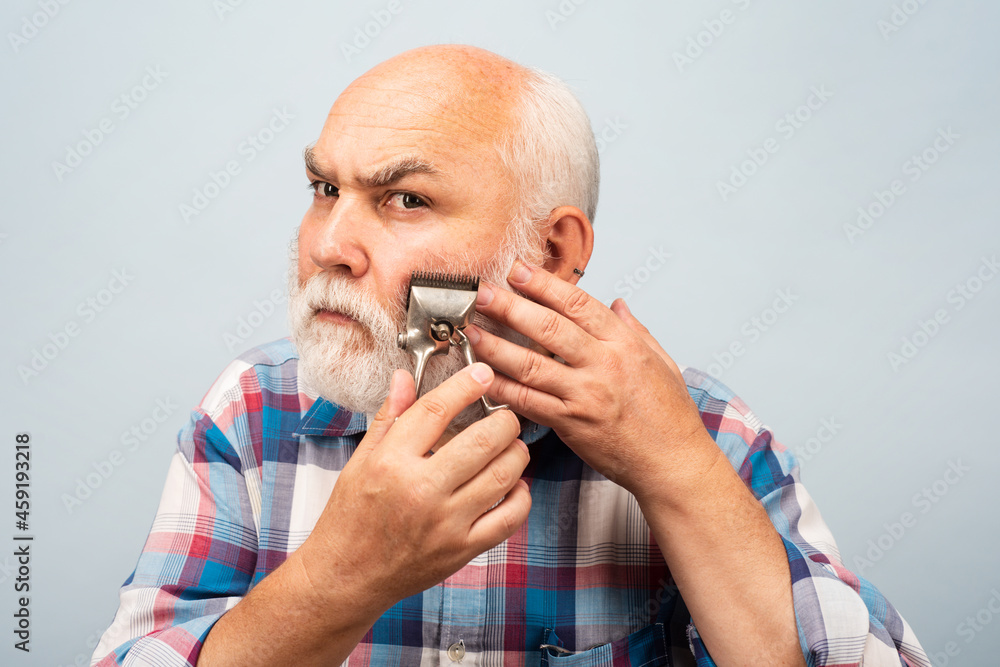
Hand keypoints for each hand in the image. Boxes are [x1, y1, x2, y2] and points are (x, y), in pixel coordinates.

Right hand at [296, 363, 531, 616]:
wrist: (346, 576)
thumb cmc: (351, 517)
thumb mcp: (360, 460)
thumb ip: (390, 417)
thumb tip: (405, 376)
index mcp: (391, 462)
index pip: (437, 409)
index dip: (466, 385)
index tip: (482, 372)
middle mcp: (421, 490)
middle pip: (483, 440)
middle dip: (504, 419)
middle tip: (505, 415)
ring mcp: (445, 523)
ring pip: (503, 475)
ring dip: (516, 453)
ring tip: (510, 445)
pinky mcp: (462, 549)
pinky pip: (509, 518)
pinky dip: (520, 496)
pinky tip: (513, 484)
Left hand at [467, 262, 720, 500]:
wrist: (673, 463)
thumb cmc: (670, 417)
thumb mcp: (662, 362)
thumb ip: (635, 330)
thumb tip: (617, 304)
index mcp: (624, 344)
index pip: (577, 303)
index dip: (544, 284)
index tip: (519, 271)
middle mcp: (603, 365)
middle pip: (547, 327)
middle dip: (510, 306)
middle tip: (483, 292)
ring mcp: (585, 395)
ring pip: (530, 364)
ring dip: (496, 346)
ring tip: (472, 331)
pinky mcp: (571, 424)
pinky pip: (528, 402)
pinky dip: (502, 388)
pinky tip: (482, 377)